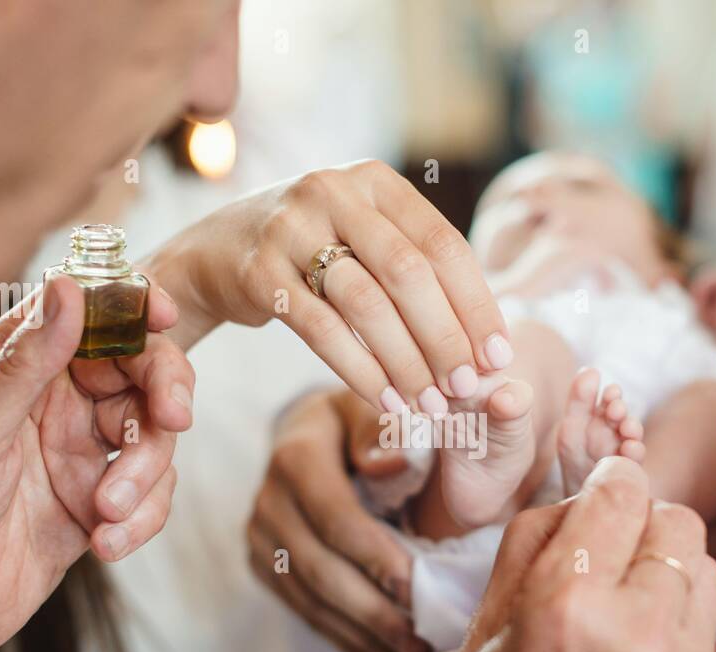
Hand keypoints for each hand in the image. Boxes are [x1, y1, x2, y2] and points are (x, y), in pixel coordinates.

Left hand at [0, 277, 193, 651]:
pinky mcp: (93, 513)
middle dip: (163, 395)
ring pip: (151, 441)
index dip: (130, 308)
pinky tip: (106, 544)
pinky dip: (141, 521)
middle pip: (137, 377)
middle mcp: (50, 409)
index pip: (85, 319)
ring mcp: (75, 460)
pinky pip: (146, 501)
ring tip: (107, 511)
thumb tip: (68, 289)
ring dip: (144, 475)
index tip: (163, 315)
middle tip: (173, 418)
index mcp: (12, 372)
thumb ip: (24, 366)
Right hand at [150, 160, 513, 413]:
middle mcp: (333, 192)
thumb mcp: (365, 239)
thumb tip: (489, 344)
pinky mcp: (258, 272)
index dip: (478, 305)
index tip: (500, 357)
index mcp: (375, 182)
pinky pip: (321, 330)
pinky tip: (386, 401)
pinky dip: (360, 371)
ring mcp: (290, 228)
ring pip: (366, 304)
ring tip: (430, 406)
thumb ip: (418, 271)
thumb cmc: (313, 254)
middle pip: (409, 272)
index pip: (443, 244)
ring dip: (406, 363)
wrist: (215, 253)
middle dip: (446, 338)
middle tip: (466, 389)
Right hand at [246, 388, 432, 651]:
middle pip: (319, 569)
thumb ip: (383, 431)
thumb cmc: (362, 420)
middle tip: (419, 643)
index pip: (334, 517)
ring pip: (310, 600)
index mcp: (296, 457)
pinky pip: (306, 612)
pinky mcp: (265, 567)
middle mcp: (268, 502)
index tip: (415, 589)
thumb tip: (390, 464)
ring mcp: (261, 539)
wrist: (316, 432)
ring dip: (361, 637)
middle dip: (371, 611)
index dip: (374, 556)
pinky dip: (347, 641)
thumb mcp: (375, 405)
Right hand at [417, 458, 715, 651]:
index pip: (623, 493)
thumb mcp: (479, 637)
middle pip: (677, 522)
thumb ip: (528, 550)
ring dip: (667, 572)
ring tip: (624, 610)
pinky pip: (707, 634)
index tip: (604, 490)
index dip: (610, 483)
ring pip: (705, 571)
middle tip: (609, 552)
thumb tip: (574, 499)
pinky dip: (677, 630)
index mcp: (565, 610)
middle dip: (642, 524)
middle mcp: (636, 638)